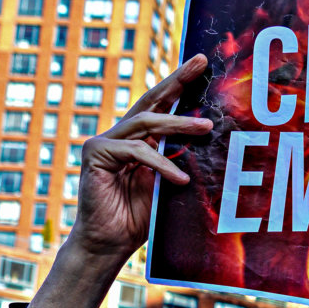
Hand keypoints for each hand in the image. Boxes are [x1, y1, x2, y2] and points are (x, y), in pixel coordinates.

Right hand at [26, 54, 214, 307]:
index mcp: (140, 139)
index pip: (161, 106)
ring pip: (148, 124)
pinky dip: (161, 164)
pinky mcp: (96, 152)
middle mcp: (122, 134)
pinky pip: (137, 151)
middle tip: (201, 64)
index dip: (180, 84)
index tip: (202, 63)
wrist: (111, 244)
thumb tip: (212, 139)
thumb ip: (182, 161)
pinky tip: (180, 180)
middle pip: (151, 101)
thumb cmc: (141, 219)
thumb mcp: (171, 186)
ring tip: (207, 128)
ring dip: (180, 124)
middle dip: (178, 81)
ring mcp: (106, 141)